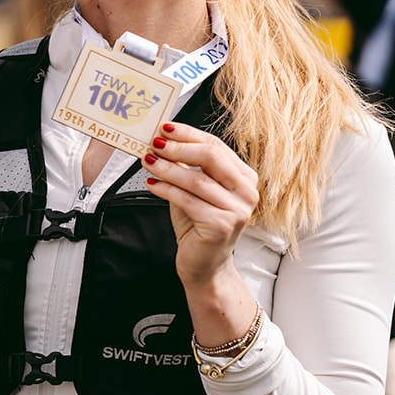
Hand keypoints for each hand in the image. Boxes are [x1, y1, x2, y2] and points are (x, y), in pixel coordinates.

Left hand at [143, 121, 258, 285]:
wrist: (205, 266)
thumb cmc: (199, 226)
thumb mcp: (193, 191)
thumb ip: (185, 167)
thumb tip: (163, 141)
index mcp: (243, 178)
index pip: (215, 145)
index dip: (188, 134)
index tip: (164, 128)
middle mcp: (246, 192)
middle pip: (210, 156)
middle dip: (178, 147)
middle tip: (154, 143)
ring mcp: (237, 210)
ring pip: (196, 179)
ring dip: (167, 168)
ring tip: (147, 161)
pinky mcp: (221, 225)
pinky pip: (187, 200)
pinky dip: (165, 189)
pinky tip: (151, 184)